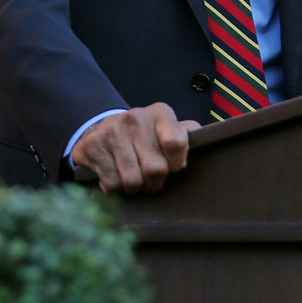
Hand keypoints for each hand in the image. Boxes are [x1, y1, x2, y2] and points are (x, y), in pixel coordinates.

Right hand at [71, 103, 197, 193]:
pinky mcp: (92, 146)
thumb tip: (209, 138)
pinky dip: (116, 189)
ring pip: (132, 181)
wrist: (101, 130)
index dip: (177, 164)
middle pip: (155, 169)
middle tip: (152, 179)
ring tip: (135, 179)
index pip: (176, 143)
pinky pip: (112, 185)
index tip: (173, 167)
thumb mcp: (167, 129)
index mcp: (160, 113)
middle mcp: (136, 117)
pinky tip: (116, 176)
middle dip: (155, 182)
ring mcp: (112, 131)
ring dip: (135, 188)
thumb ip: (188, 135)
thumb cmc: (145, 136)